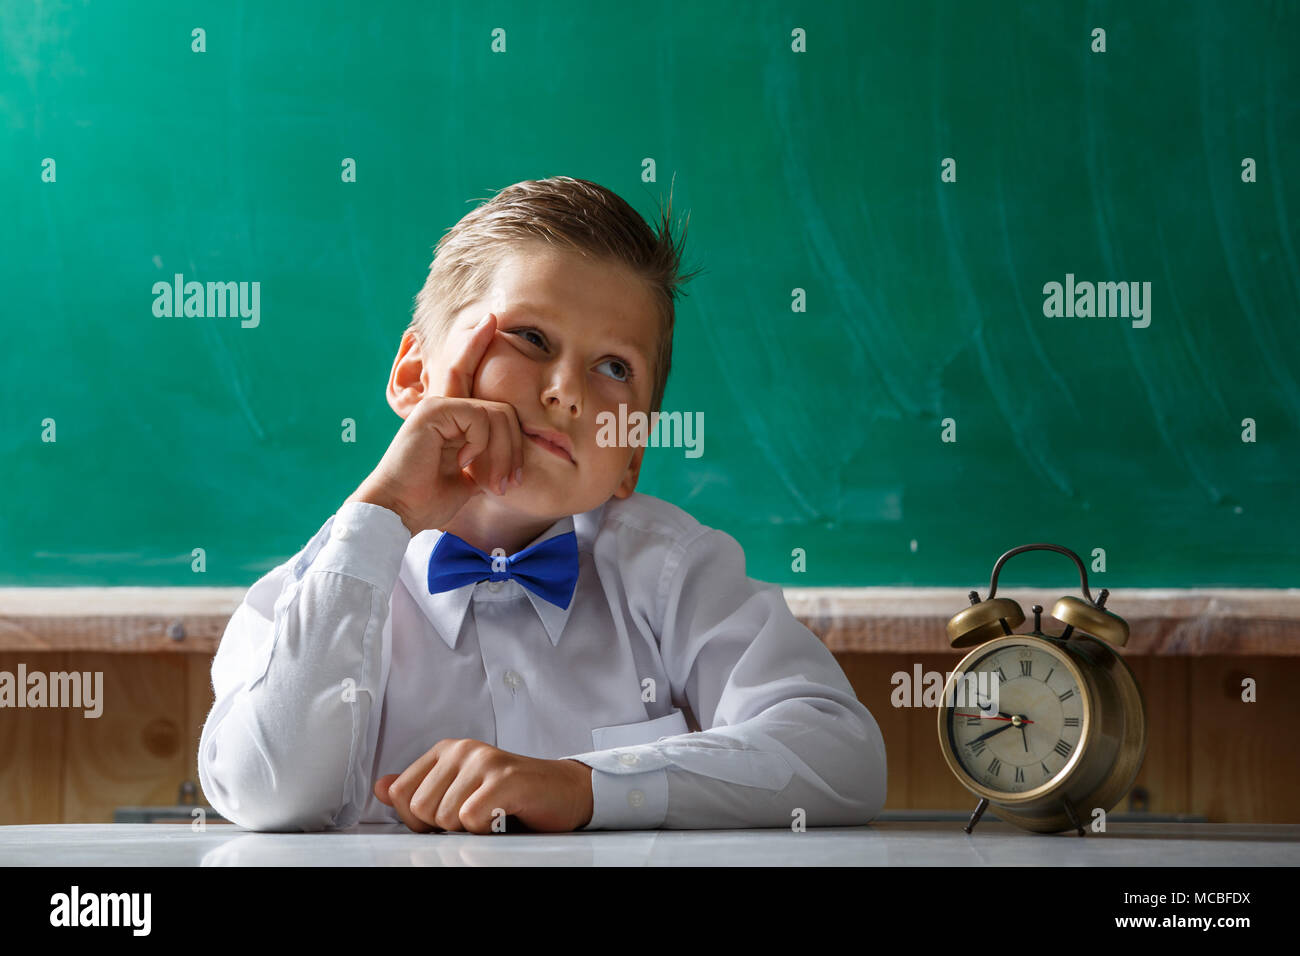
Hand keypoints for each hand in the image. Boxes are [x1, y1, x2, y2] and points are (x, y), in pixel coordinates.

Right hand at [346, 313, 525, 533]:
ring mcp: (438, 404)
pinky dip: (482, 447)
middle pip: (502, 409)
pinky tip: (463, 465)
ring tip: (490, 483)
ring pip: (497, 414)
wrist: (400, 511)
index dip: (478, 345)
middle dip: (512, 450)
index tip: (491, 319)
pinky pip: (481, 418)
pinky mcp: (434, 409)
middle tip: (506, 483)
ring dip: (502, 454)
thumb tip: (514, 451)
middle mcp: (443, 405)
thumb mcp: (469, 477)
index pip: (471, 376)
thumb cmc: (428, 500)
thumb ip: (488, 456)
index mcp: (449, 418)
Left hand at [373, 738, 594, 833]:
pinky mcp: (504, 778)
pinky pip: (470, 818)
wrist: (564, 792)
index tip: (449, 817)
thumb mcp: (461, 791)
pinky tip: (503, 817)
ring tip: (491, 815)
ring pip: (444, 816)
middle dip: (444, 826)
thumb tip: (381, 787)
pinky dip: (486, 830)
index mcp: (447, 751)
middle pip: (419, 808)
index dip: (419, 819)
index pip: (399, 793)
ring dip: (468, 829)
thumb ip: (421, 788)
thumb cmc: (513, 796)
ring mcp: (484, 761)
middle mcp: (463, 750)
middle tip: (475, 817)